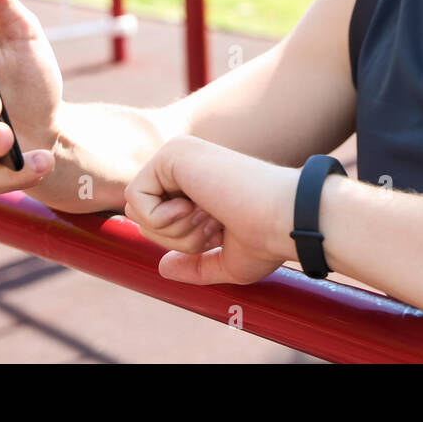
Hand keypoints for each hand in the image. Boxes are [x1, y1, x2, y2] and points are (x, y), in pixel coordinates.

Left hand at [124, 134, 300, 284]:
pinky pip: (136, 199)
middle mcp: (186, 163)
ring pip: (137, 209)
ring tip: (211, 214)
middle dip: (174, 238)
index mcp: (199, 182)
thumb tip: (163, 267)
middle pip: (141, 216)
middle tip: (215, 222)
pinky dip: (164, 220)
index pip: (157, 219)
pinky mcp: (172, 153)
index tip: (220, 229)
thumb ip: (196, 264)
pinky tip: (199, 205)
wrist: (286, 218)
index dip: (182, 241)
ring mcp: (179, 154)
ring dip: (174, 231)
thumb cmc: (267, 239)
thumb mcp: (229, 260)